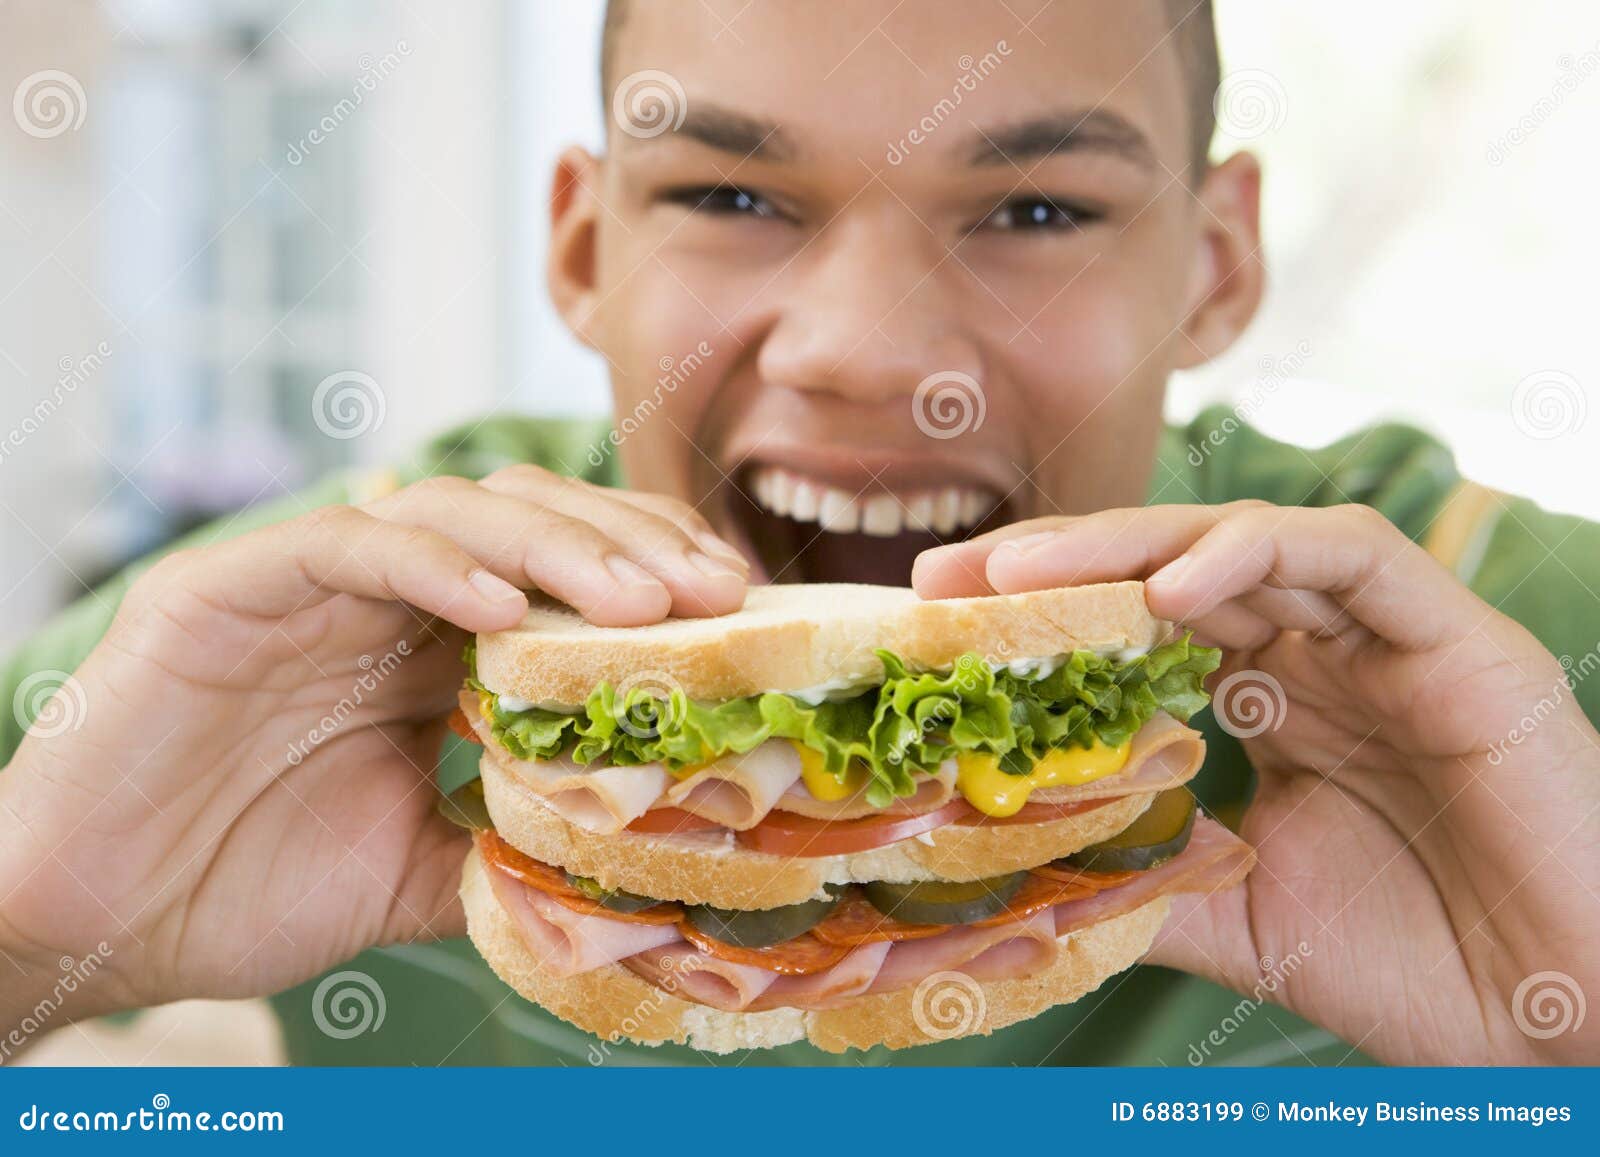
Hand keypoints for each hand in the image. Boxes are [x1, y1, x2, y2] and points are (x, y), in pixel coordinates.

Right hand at [0, 466, 746, 1025]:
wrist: (99, 924)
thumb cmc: (247, 888)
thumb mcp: (420, 868)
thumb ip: (509, 836)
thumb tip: (634, 849)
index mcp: (431, 646)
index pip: (563, 571)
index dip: (653, 576)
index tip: (738, 613)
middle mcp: (382, 596)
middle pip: (529, 520)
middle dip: (630, 547)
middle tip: (715, 592)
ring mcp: (309, 581)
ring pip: (453, 510)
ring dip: (558, 546)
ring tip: (641, 600)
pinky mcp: (229, 585)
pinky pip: (349, 542)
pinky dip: (435, 563)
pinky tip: (506, 609)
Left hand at [915, 501, 1599, 1063]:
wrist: (1567, 1021)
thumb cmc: (1424, 964)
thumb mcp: (1246, 917)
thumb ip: (1153, 878)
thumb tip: (1031, 871)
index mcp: (1276, 703)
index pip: (1140, 627)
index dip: (1044, 617)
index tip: (939, 626)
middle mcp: (1322, 654)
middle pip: (1170, 569)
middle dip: (1055, 564)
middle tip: (944, 576)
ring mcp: (1387, 638)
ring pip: (1243, 544)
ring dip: (1125, 546)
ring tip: (1021, 575)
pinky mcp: (1457, 636)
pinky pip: (1350, 557)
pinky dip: (1253, 556)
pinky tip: (1168, 590)